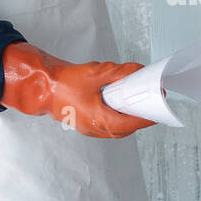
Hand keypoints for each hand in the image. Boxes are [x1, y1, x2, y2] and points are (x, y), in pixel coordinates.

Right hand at [0, 42, 155, 138]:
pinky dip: (117, 118)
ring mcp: (89, 129)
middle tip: (151, 105)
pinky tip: (120, 106)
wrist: (41, 87)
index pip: (131, 123)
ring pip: (116, 129)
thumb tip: (138, 71)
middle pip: (125, 129)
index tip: (158, 111)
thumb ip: (119, 72)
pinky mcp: (85, 124)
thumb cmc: (63, 83)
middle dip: (139, 118)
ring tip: (138, 105)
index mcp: (99, 120)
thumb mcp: (96, 73)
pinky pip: (106, 125)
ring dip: (128, 119)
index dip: (147, 117)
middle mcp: (95, 129)